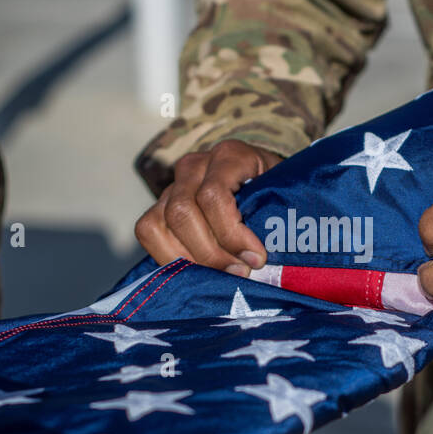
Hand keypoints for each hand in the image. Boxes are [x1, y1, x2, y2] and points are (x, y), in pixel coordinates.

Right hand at [135, 140, 282, 274]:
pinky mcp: (160, 204)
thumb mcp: (284, 198)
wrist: (264, 183)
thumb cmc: (277, 195)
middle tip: (239, 273)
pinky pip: (148, 231)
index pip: (213, 196)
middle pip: (182, 212)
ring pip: (159, 223)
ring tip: (218, 277)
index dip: (231, 234)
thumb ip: (278, 219)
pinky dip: (168, 257)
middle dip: (210, 252)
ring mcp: (174, 184)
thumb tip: (264, 263)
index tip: (256, 259)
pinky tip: (196, 273)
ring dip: (188, 259)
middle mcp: (195, 165)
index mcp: (230, 155)